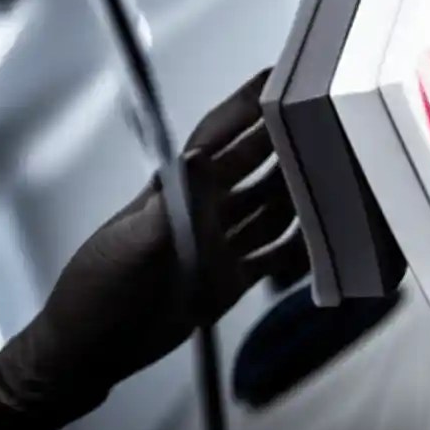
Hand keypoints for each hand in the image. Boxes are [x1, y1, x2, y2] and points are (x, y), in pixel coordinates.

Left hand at [0, 69, 296, 421]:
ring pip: (270, 208)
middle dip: (286, 143)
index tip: (277, 76)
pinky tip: (324, 237)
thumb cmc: (97, 291)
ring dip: (299, 193)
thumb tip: (197, 155)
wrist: (91, 353)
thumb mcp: (130, 244)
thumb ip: (170, 204)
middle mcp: (202, 210)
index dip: (245, 105)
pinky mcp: (229, 279)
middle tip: (327, 122)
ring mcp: (218, 244)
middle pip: (254, 166)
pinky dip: (298, 247)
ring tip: (338, 175)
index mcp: (175, 190)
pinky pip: (273, 256)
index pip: (217, 136)